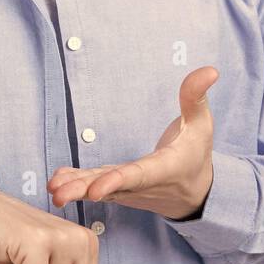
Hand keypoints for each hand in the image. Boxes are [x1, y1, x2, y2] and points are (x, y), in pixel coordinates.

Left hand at [47, 66, 218, 220]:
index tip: (97, 188)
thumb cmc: (196, 152)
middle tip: (60, 194)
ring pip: (99, 188)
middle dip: (85, 189)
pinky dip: (77, 183)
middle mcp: (143, 184)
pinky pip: (95, 186)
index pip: (139, 175)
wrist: (194, 191)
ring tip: (53, 190)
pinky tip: (56, 180)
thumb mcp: (201, 122)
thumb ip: (197, 96)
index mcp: (164, 168)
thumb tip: (210, 69)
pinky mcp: (118, 188)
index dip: (118, 181)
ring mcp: (128, 189)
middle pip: (112, 187)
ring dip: (75, 188)